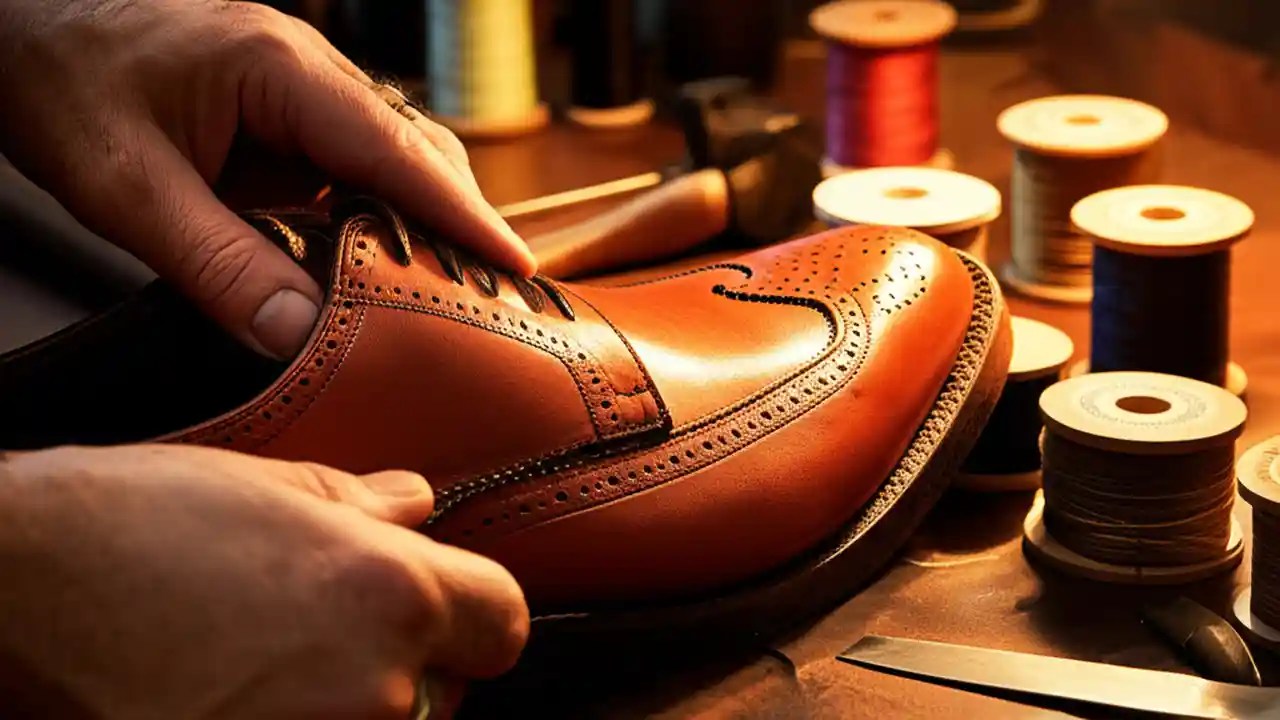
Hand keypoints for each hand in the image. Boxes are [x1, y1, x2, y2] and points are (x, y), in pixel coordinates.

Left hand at [0, 0, 534, 359]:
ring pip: (393, 156)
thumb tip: (297, 334)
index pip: (398, 149)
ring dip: (425, 220)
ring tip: (454, 292)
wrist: (18, 25)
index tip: (517, 266)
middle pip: (417, 149)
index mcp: (281, 69)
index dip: (463, 213)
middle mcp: (307, 72)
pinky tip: (382, 265)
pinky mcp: (281, 114)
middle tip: (497, 298)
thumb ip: (216, 261)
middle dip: (460, 222)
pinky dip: (380, 216)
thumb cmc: (59, 78)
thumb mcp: (127, 185)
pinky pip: (353, 165)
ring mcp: (298, 89)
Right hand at [0, 444, 528, 719]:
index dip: (476, 607)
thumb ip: (370, 503)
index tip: (449, 602)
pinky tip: (243, 694)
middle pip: (448, 689)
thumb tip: (417, 505)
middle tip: (330, 629)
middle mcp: (370, 687)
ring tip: (272, 664)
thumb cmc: (132, 526)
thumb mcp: (273, 485)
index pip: (504, 621)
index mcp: (391, 596)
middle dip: (410, 662)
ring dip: (353, 704)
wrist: (20, 586)